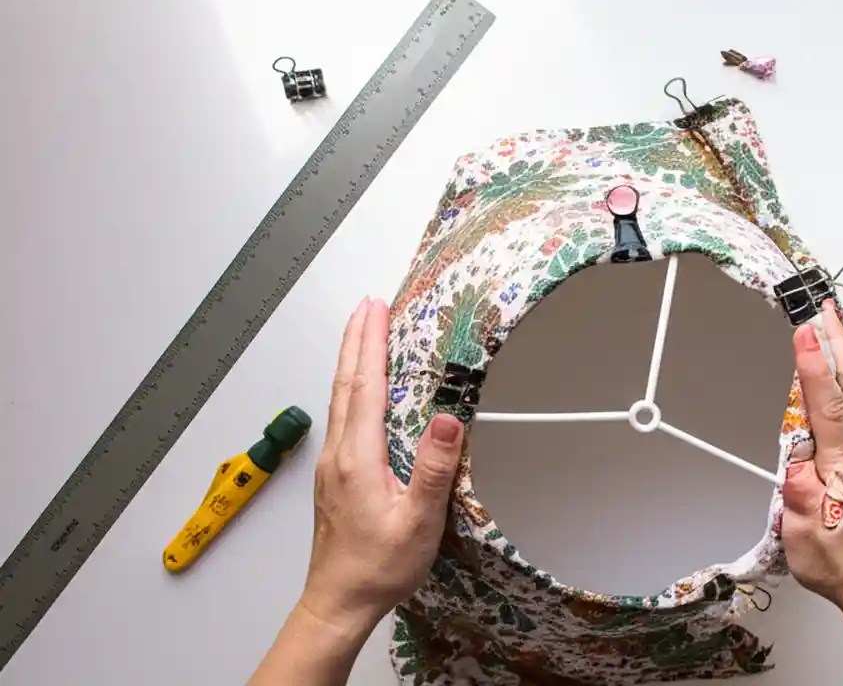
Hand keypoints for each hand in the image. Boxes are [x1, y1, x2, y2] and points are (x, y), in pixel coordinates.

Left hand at [300, 297, 463, 633]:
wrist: (339, 602)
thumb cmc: (378, 567)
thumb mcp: (418, 521)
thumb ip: (432, 468)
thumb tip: (445, 418)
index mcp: (359, 458)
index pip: (365, 387)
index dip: (371, 344)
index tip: (376, 309)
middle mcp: (339, 455)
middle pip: (345, 384)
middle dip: (356, 340)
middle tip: (367, 306)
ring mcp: (332, 465)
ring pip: (339, 399)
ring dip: (351, 361)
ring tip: (362, 334)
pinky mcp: (334, 478)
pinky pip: (341, 418)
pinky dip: (351, 389)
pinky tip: (359, 391)